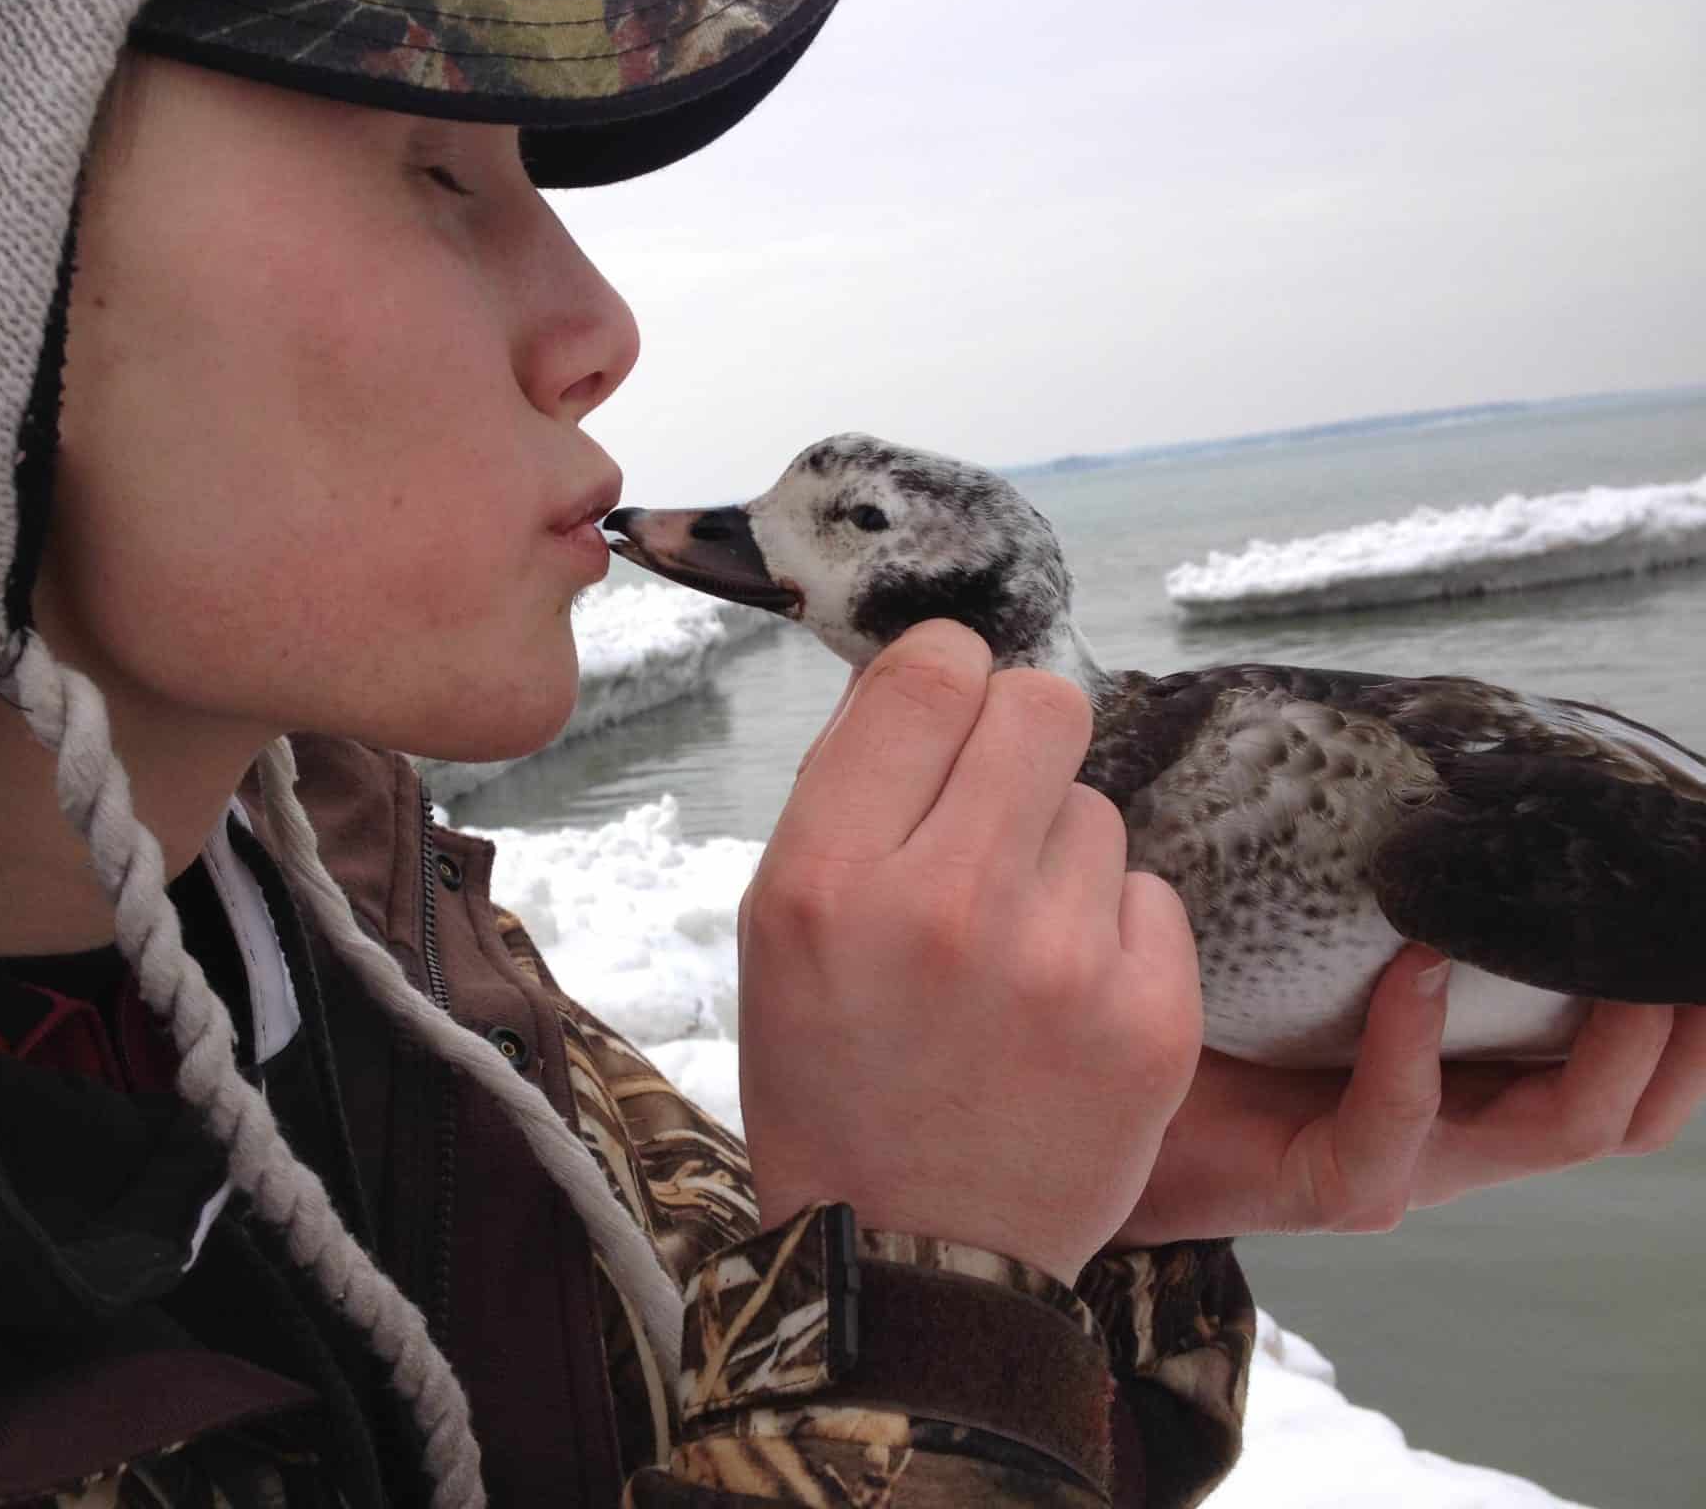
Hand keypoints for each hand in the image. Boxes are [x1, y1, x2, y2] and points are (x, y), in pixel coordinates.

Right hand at [738, 620, 1204, 1285]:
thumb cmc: (833, 1084)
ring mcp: (1061, 963)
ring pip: (1098, 809)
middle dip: (1020, 737)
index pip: (929, 674)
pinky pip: (1150, 894)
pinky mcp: (1153, 1018)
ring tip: (1018, 947)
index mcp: (829, 877)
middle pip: (1043, 705)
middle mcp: (946, 903)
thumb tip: (930, 673)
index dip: (948, 671)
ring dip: (1058, 855)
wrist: (915, 1258)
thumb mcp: (776, 929)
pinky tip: (1068, 999)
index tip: (950, 706)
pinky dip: (1113, 933)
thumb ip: (847, 793)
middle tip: (997, 805)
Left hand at [1114, 944, 1705, 1244]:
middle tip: (1694, 941)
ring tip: (1612, 958)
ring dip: (1601, 1043)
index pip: (1614, 1064)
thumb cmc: (1196, 1013)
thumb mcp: (1303, 943)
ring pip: (1558, 1130)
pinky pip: (1402, 1124)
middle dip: (1684, 1036)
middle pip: (1623, 1109)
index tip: (1695, 907)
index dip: (1683, 1013)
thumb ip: (1363, 886)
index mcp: (1468, 1077)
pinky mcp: (1334, 1187)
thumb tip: (1401, 760)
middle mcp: (1458, 1128)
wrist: (1092, 1103)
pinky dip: (1416, 1042)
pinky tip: (1413, 968)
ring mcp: (1406, 1167)